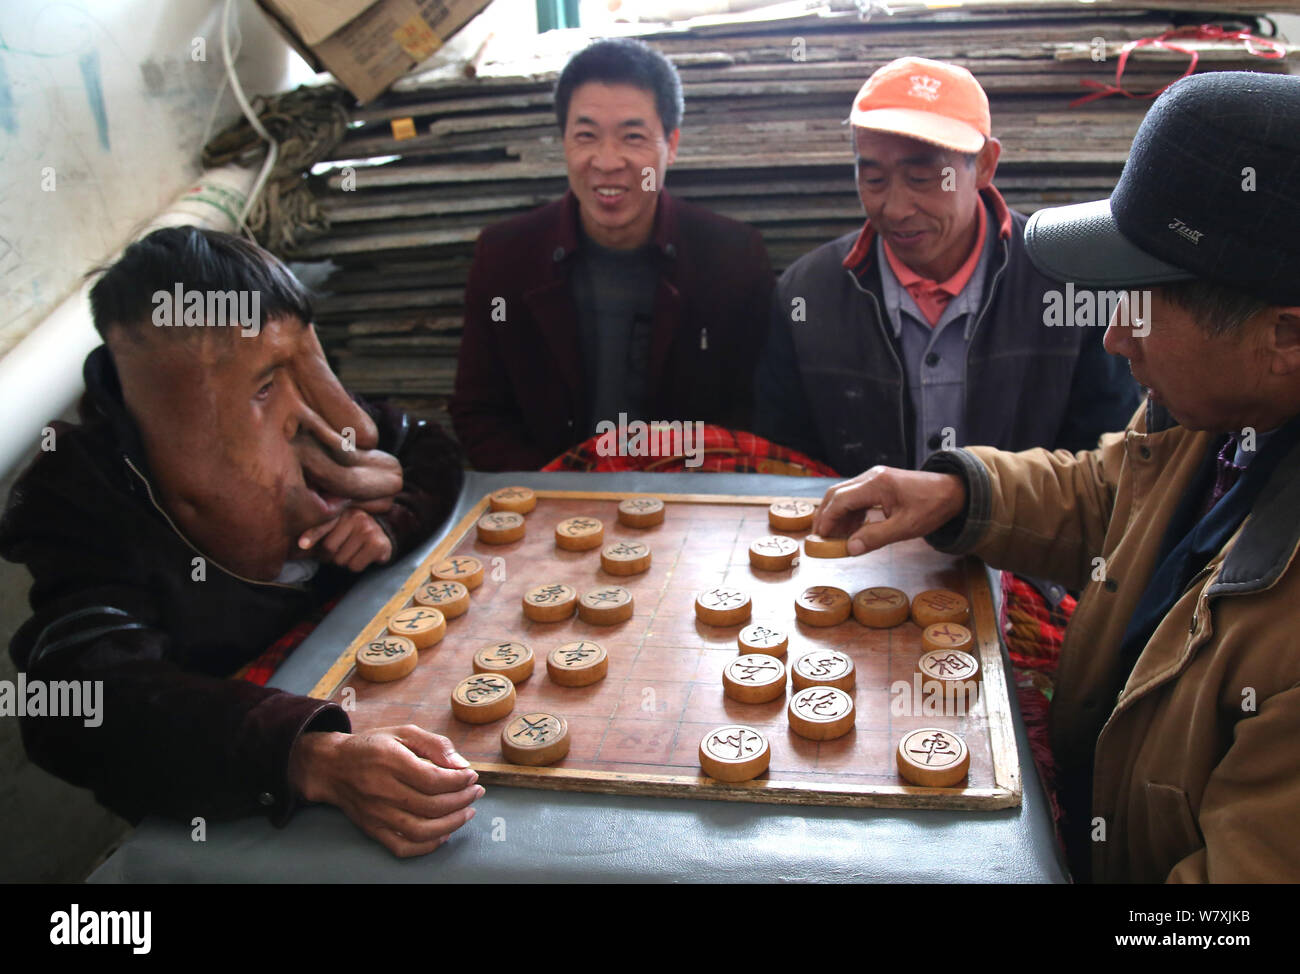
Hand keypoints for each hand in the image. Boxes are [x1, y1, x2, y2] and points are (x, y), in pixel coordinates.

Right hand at [289, 725, 482, 857]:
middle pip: (431, 805)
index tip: (472, 775)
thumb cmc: (371, 746)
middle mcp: (381, 790)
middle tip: (476, 792)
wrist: (331, 766)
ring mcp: (376, 814)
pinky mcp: (372, 829)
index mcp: (390, 761)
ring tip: (467, 812)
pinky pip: (402, 847)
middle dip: (462, 800)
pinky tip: (444, 834)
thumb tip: (461, 765)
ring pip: (420, 830)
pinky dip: (427, 846)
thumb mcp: (402, 732)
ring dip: (451, 824)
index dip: (459, 780)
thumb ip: (434, 744)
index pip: (433, 779)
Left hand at [298, 508, 392, 570]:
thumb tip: (301, 544)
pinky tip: (364, 555)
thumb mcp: (337, 525)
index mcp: (342, 511)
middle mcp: (356, 516)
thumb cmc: (352, 532)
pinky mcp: (378, 544)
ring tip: (354, 550)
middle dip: (332, 555)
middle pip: (329, 548)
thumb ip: (320, 530)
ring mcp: (369, 529)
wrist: (383, 536)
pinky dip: (357, 566)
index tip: (302, 544)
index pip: (324, 525)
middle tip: (342, 548)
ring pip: (341, 560)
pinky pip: (355, 566)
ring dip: (345, 561)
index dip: (312, 535)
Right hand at [812, 465, 966, 555]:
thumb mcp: (906, 527)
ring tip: (835, 537)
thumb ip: (876, 537)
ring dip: (837, 515)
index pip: (840, 500)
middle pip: (837, 494)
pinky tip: (852, 529)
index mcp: (876, 484)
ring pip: (844, 495)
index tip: (819, 538)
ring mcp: (874, 478)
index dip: (826, 519)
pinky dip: (849, 513)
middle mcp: (871, 477)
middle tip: (819, 538)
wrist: (953, 491)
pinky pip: (856, 496)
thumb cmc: (932, 507)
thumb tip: (849, 548)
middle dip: (825, 515)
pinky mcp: (879, 483)